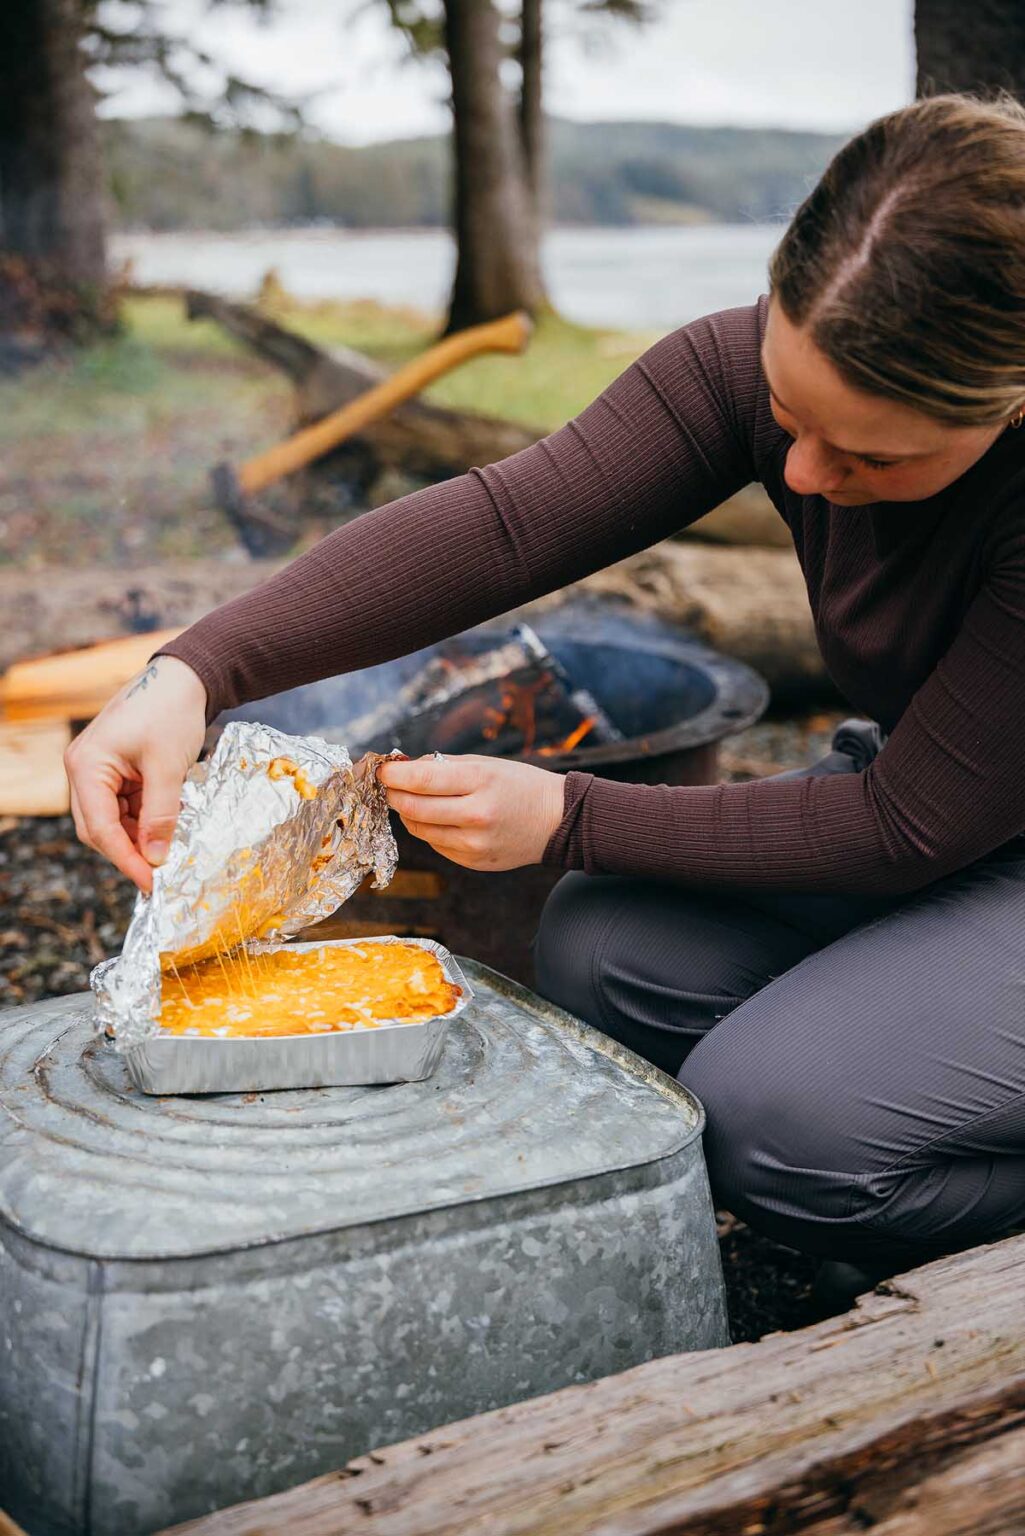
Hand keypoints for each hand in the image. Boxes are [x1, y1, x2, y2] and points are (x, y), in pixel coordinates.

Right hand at [64, 656, 207, 893]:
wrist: (183, 677)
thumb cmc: (171, 711)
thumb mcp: (169, 767)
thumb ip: (161, 815)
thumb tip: (157, 858)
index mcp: (86, 766)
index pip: (100, 828)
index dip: (126, 859)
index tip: (151, 883)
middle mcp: (83, 769)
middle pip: (98, 829)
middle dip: (129, 852)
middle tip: (160, 875)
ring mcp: (97, 770)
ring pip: (111, 821)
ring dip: (138, 837)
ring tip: (168, 852)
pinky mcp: (115, 770)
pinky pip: (124, 806)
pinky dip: (144, 821)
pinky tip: (166, 829)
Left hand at [377, 754, 565, 870]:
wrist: (557, 821)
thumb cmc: (521, 786)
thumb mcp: (486, 764)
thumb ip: (444, 765)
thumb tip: (405, 767)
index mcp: (481, 782)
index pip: (421, 780)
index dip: (394, 775)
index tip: (383, 770)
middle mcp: (476, 815)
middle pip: (414, 808)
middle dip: (394, 794)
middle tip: (390, 786)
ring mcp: (475, 844)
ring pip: (420, 829)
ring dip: (409, 813)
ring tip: (413, 800)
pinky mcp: (474, 862)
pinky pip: (436, 844)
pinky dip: (429, 830)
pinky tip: (439, 818)